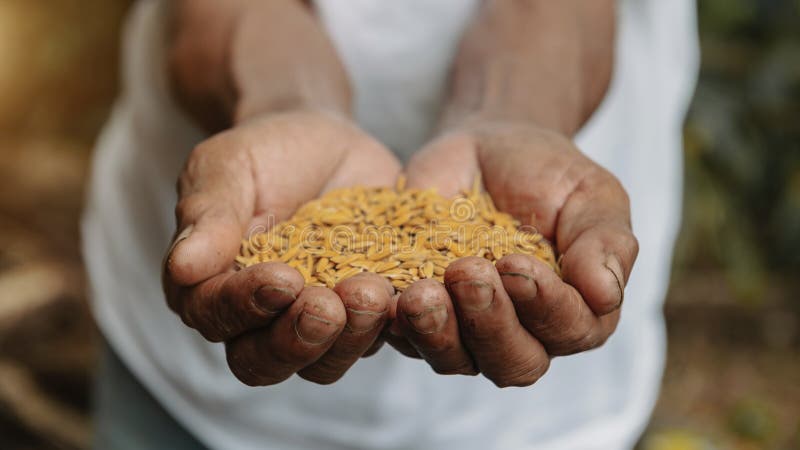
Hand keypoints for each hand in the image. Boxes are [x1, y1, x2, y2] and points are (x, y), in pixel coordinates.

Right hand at [162, 110, 400, 384]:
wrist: (323, 141)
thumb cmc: (264, 153)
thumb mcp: (227, 167)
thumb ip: (208, 215)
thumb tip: (183, 266)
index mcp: (210, 287)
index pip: (216, 316)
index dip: (246, 305)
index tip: (283, 277)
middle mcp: (258, 318)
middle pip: (266, 361)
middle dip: (297, 339)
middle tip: (327, 303)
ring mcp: (312, 321)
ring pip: (323, 362)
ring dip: (348, 338)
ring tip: (372, 293)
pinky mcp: (361, 315)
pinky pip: (375, 338)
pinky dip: (390, 325)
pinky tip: (407, 295)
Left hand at [390, 121, 637, 386]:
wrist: (489, 147)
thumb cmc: (549, 174)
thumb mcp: (591, 194)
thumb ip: (606, 241)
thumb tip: (607, 293)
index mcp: (575, 311)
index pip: (569, 331)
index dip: (547, 308)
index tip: (518, 263)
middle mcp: (522, 333)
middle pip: (512, 361)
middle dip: (489, 323)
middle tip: (468, 272)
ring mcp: (466, 330)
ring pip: (455, 359)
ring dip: (438, 331)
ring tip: (421, 292)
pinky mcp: (417, 315)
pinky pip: (402, 334)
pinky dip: (394, 320)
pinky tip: (385, 293)